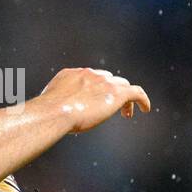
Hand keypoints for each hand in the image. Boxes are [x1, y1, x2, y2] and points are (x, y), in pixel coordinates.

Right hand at [36, 68, 150, 133]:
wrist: (55, 111)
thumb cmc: (47, 114)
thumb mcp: (46, 106)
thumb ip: (52, 106)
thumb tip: (45, 117)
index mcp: (72, 74)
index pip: (89, 78)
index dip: (95, 89)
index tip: (94, 101)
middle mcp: (89, 74)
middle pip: (107, 79)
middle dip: (110, 91)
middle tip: (111, 107)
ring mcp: (104, 81)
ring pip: (122, 85)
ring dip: (125, 97)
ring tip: (126, 113)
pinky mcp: (117, 93)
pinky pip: (136, 92)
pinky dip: (142, 99)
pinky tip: (145, 109)